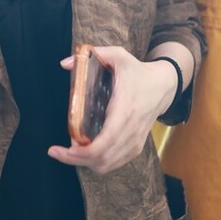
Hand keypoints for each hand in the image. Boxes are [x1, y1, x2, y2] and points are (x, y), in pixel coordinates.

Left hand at [48, 46, 176, 175]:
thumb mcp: (118, 56)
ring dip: (85, 162)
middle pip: (101, 159)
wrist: (163, 86)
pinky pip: (114, 163)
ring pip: (107, 165)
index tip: (62, 148)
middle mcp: (130, 131)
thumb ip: (92, 55)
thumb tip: (64, 64)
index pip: (104, 142)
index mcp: (124, 110)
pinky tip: (85, 152)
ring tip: (71, 150)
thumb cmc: (137, 72)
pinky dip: (97, 162)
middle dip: (75, 160)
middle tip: (57, 151)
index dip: (82, 152)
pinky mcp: (136, 146)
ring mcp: (135, 141)